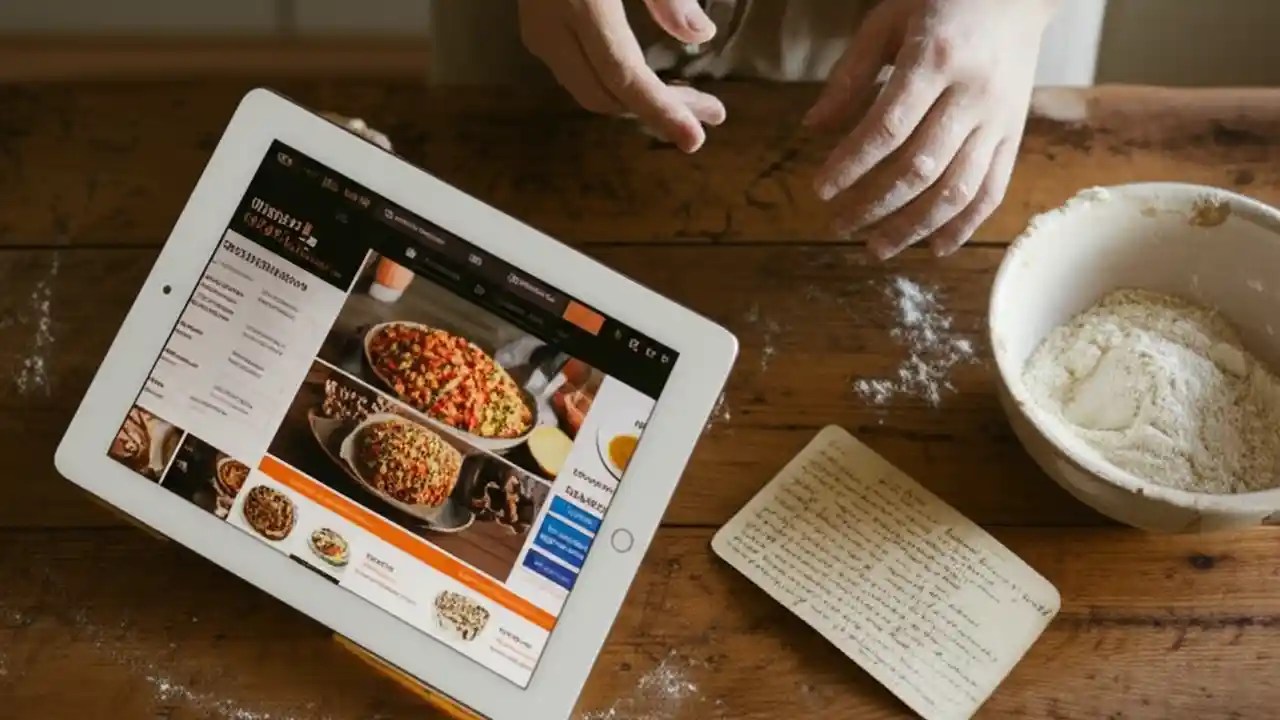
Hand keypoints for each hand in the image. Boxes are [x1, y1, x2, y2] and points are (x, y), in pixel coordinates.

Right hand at [519, 0, 727, 152]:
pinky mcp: (535, 29)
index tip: (696, 138)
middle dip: (659, 112)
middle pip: (606, 97)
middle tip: (711, 114)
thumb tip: (699, 37)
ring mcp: (536, 31)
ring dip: (638, 103)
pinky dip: (617, 86)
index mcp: (582, 3)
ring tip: (690, 102)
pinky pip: (579, 74)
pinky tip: (650, 80)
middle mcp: (551, 26)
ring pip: (590, 92)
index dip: (661, 112)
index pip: (624, 77)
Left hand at [805, 0, 1058, 257]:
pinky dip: (965, 225)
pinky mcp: (1014, 134)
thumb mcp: (887, 21)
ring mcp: (998, 118)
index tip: (821, 190)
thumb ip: (850, 75)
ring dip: (914, 227)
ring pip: (957, 188)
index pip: (887, 128)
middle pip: (920, 167)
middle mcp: (972, 94)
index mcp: (935, 58)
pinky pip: (993, 189)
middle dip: (874, 205)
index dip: (851, 165)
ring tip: (876, 248)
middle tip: (838, 225)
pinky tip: (935, 247)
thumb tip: (812, 128)